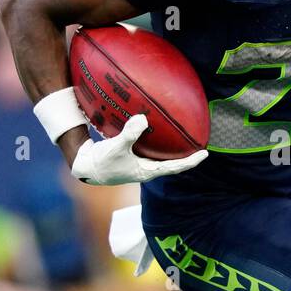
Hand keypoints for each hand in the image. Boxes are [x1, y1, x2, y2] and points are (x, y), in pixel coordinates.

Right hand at [72, 114, 207, 185]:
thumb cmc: (102, 162)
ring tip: (181, 132)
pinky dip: (154, 138)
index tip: (205, 154)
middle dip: (185, 153)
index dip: (191, 162)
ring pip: (161, 154)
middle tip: (199, 140)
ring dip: (171, 145)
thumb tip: (143, 119)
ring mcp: (139, 162)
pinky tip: (153, 124)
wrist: (85, 167)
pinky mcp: (132, 155)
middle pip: (172, 161)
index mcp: (148, 171)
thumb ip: (129, 134)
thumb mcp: (116, 147)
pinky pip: (148, 146)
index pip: (176, 167)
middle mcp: (147, 168)